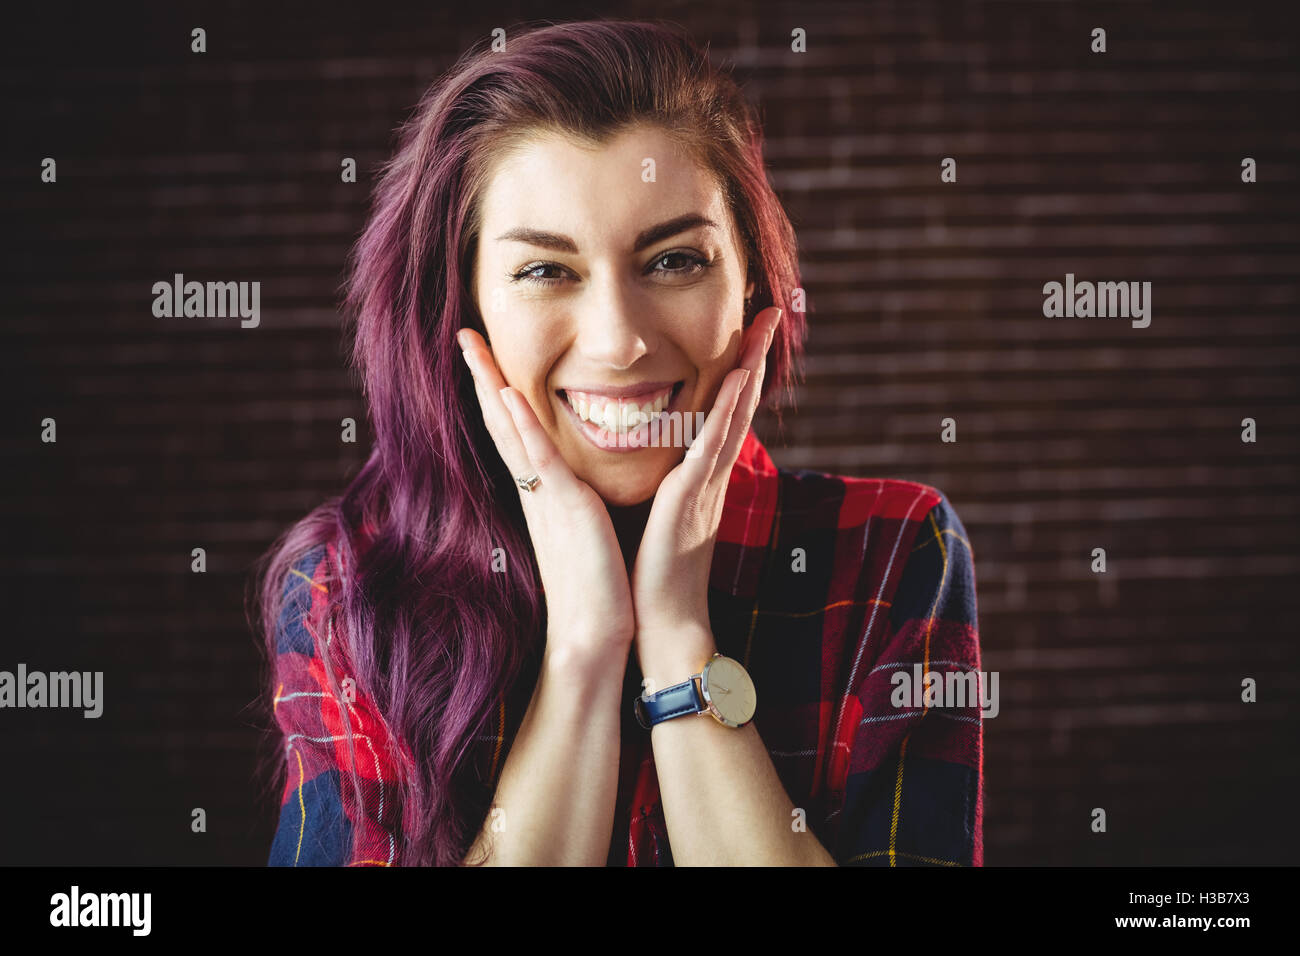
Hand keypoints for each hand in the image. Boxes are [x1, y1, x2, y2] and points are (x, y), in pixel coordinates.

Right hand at [458, 328, 635, 661]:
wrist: (591, 635)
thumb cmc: (594, 588)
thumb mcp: (584, 533)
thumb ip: (575, 507)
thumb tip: (576, 492)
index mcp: (542, 493)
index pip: (514, 433)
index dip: (497, 393)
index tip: (484, 358)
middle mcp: (535, 490)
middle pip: (501, 422)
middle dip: (482, 377)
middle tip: (463, 335)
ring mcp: (545, 497)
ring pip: (510, 430)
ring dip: (491, 384)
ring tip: (471, 344)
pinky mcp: (564, 509)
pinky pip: (538, 458)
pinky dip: (522, 425)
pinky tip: (509, 394)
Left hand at [630, 307, 782, 650]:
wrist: (663, 626)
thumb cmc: (652, 577)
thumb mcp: (658, 518)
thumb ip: (662, 488)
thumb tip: (654, 467)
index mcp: (700, 478)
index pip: (723, 414)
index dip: (738, 372)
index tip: (747, 333)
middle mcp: (711, 476)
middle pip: (739, 403)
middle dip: (756, 355)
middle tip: (772, 311)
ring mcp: (706, 485)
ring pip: (734, 414)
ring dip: (751, 367)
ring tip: (766, 325)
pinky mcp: (691, 499)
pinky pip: (712, 445)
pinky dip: (727, 409)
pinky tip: (738, 377)